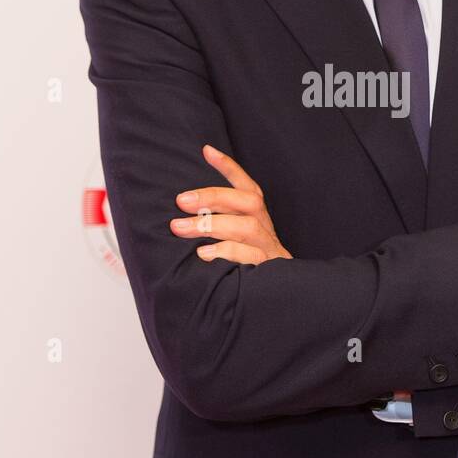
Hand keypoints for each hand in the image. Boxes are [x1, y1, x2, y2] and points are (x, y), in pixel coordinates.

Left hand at [170, 144, 292, 264]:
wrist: (276, 307)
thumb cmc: (245, 271)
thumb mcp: (232, 245)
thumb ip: (216, 227)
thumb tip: (180, 213)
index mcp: (258, 220)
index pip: (248, 188)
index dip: (230, 168)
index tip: (207, 150)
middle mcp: (266, 231)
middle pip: (248, 202)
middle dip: (213, 197)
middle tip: (180, 201)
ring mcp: (268, 252)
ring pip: (246, 227)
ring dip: (211, 224)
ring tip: (180, 228)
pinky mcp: (266, 274)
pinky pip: (248, 258)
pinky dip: (224, 254)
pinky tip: (202, 256)